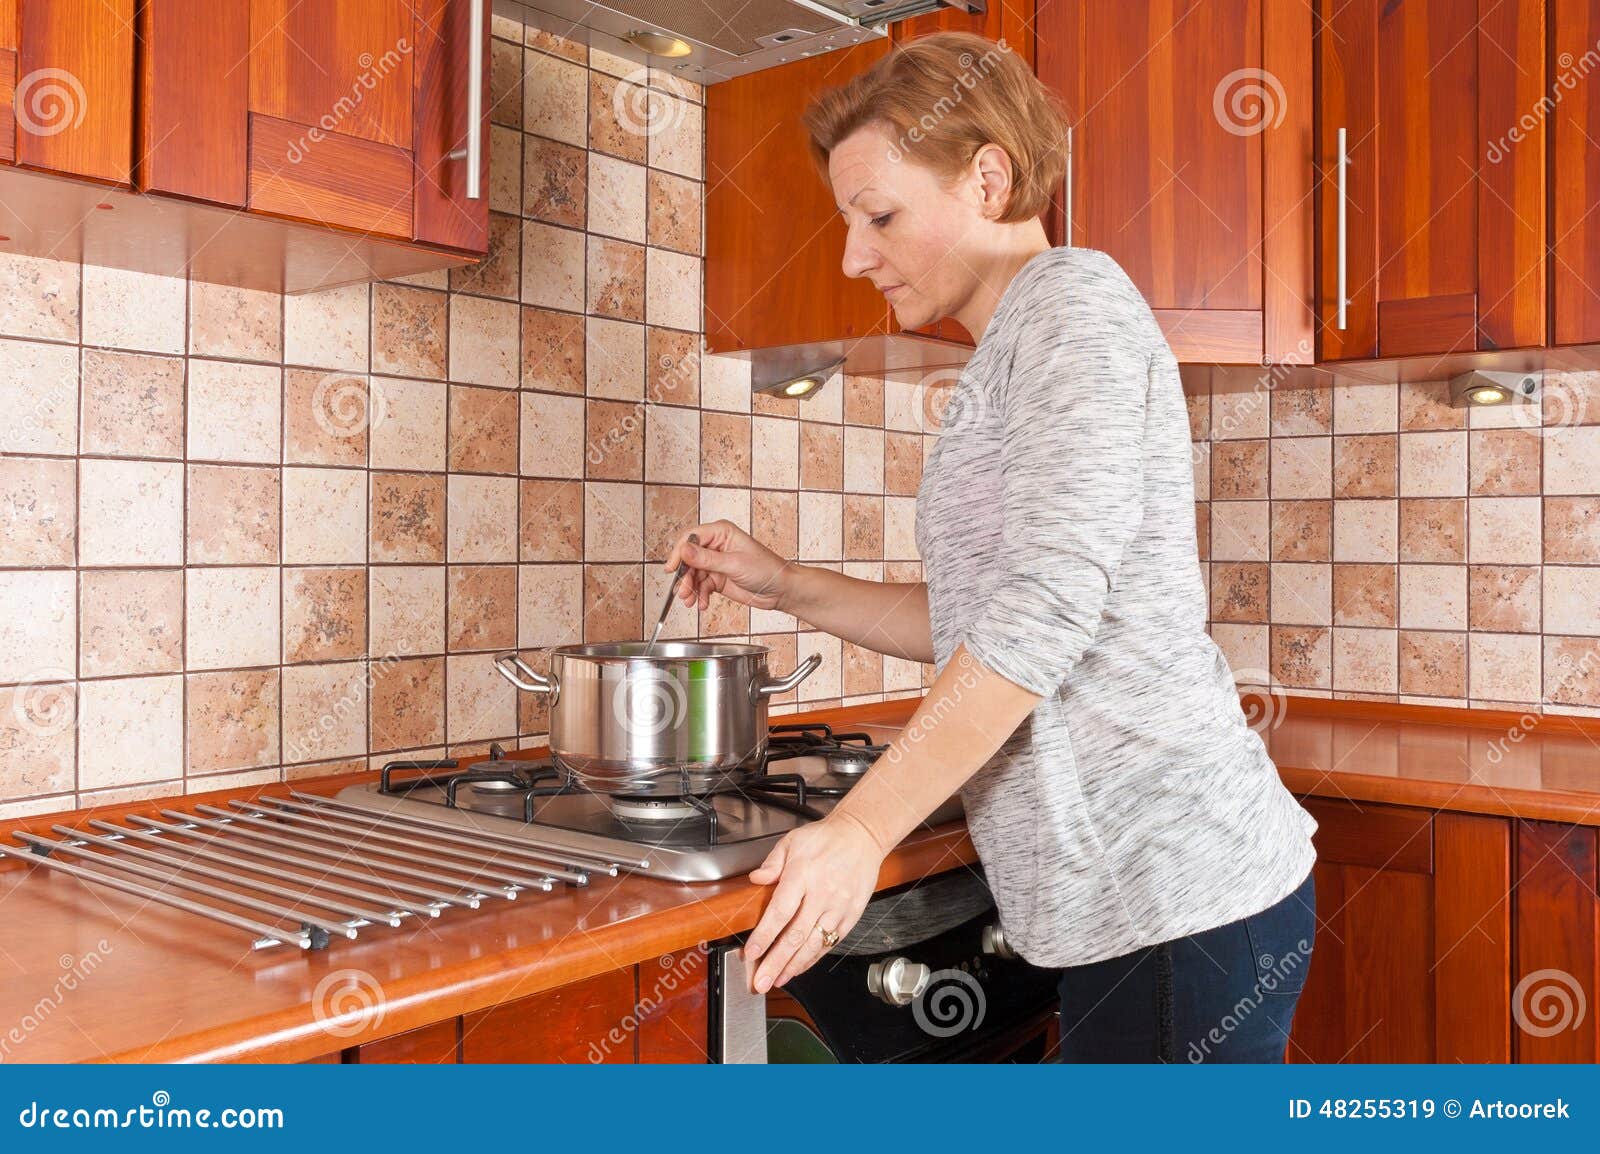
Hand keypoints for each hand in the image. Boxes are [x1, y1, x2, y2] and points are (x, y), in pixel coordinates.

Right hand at [663, 520, 792, 612]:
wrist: (781, 590)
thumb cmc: (766, 570)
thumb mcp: (734, 563)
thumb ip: (707, 559)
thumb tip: (684, 550)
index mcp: (722, 532)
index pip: (691, 538)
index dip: (679, 552)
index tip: (672, 568)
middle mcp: (716, 546)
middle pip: (689, 558)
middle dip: (684, 576)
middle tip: (683, 591)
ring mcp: (716, 563)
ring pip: (693, 574)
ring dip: (690, 589)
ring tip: (691, 601)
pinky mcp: (718, 578)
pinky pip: (701, 586)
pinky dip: (699, 596)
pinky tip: (702, 604)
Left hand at [741, 811, 887, 992]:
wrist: (863, 836)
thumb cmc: (826, 838)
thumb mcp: (793, 841)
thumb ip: (773, 863)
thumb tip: (756, 879)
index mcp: (803, 874)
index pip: (780, 911)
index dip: (764, 935)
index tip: (751, 953)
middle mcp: (822, 894)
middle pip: (796, 936)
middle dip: (775, 962)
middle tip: (760, 982)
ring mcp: (838, 907)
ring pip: (814, 944)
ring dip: (793, 966)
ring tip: (776, 980)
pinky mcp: (851, 915)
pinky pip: (830, 942)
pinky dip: (813, 958)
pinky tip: (799, 967)